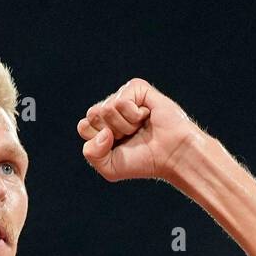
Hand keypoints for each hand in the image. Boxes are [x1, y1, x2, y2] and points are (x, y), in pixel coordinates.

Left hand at [77, 78, 201, 181]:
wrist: (171, 155)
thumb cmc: (144, 161)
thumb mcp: (110, 167)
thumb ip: (92, 154)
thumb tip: (102, 131)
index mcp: (102, 124)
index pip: (84, 127)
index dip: (99, 140)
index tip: (119, 146)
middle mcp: (111, 108)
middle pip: (92, 115)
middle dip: (112, 132)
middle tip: (131, 136)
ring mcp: (124, 96)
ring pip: (106, 109)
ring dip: (125, 125)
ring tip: (140, 127)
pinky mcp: (137, 88)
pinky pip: (120, 102)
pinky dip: (134, 115)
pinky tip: (147, 116)